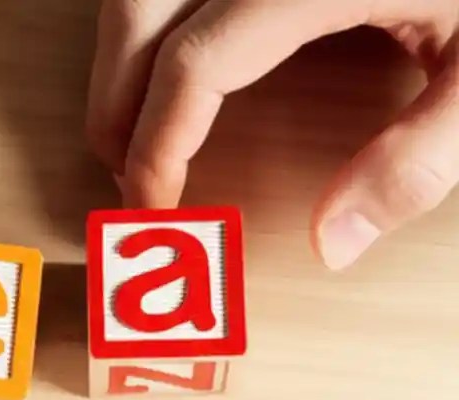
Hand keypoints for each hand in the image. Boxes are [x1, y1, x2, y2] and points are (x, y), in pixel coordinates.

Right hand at [87, 0, 458, 270]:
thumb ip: (419, 157)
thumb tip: (334, 241)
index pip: (197, 63)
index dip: (160, 141)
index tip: (156, 201)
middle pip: (138, 14)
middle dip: (115, 103)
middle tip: (127, 177)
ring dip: (122, 61)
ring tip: (136, 130)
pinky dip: (150, 26)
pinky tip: (168, 66)